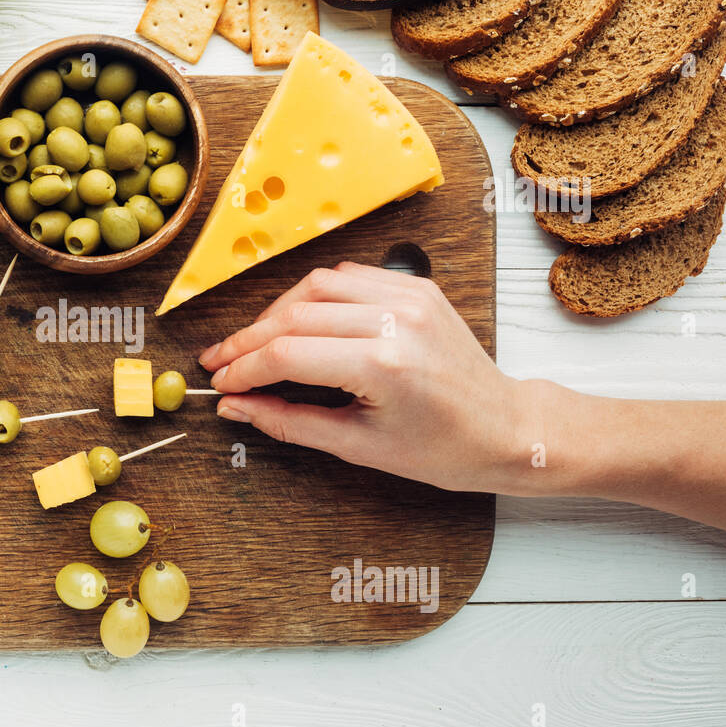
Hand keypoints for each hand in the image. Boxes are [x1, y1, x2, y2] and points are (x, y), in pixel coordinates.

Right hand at [199, 262, 532, 493]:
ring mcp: (409, 297)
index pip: (286, 354)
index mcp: (383, 365)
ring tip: (254, 342)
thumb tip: (236, 407)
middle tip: (220, 362)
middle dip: (247, 341)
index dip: (243, 369)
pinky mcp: (416, 287)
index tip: (220, 384)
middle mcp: (396, 320)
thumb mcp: (357, 446)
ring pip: (316, 286)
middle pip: (294, 315)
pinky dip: (314, 295)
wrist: (505, 428)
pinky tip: (298, 320)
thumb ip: (289, 422)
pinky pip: (349, 277)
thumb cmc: (442, 449)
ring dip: (276, 312)